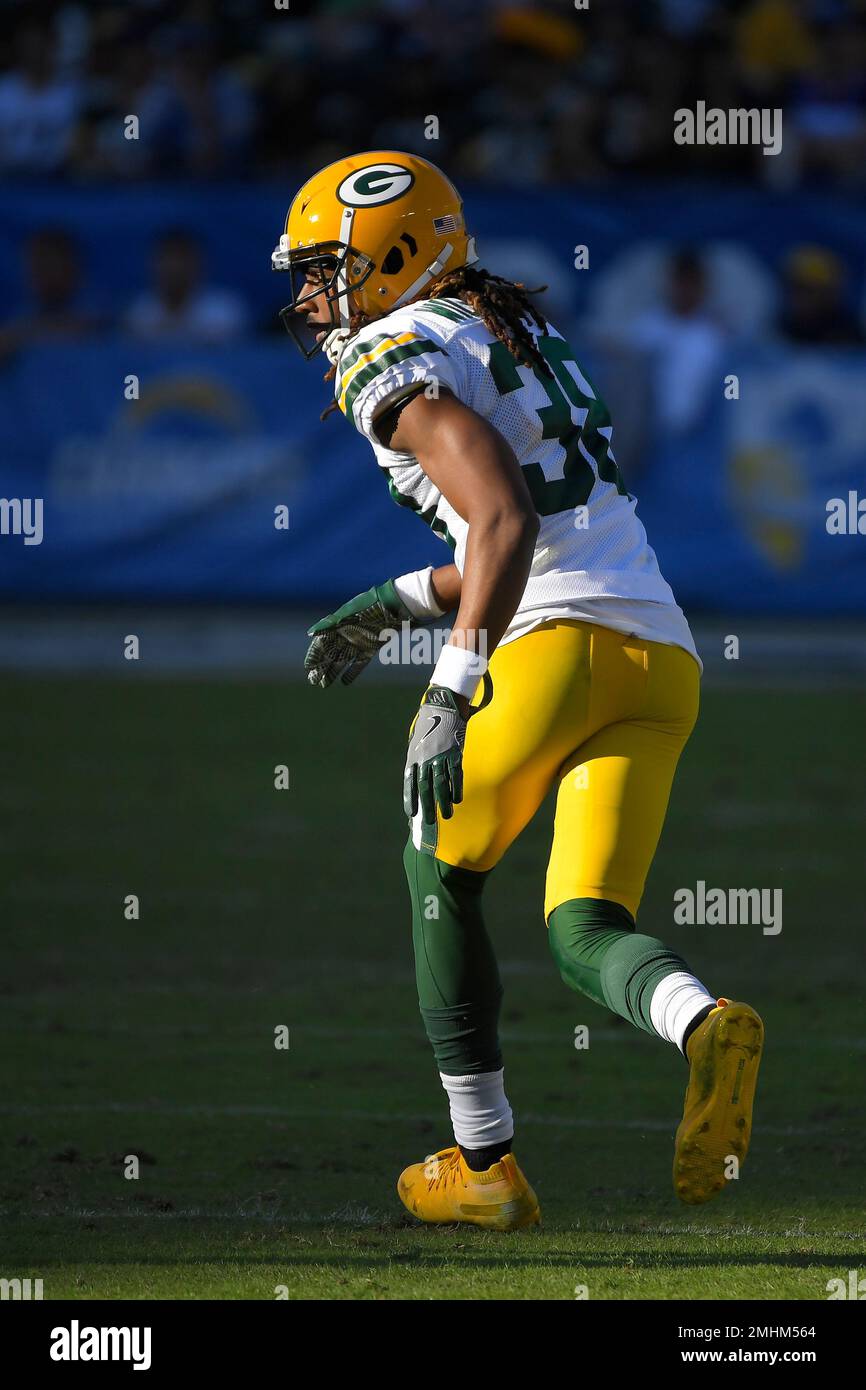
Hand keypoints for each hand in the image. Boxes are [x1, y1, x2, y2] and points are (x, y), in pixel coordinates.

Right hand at [304, 580, 410, 688]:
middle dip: (321, 667)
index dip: (314, 655)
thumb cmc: (369, 607)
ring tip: (324, 685)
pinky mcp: (370, 650)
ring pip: (342, 661)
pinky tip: (344, 682)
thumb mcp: (347, 615)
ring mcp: (357, 644)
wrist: (393, 608)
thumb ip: (328, 624)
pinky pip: (358, 664)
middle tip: (313, 681)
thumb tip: (310, 634)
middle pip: (330, 655)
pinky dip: (351, 673)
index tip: (308, 667)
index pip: (322, 643)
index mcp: (337, 627)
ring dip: (333, 672)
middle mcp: (345, 636)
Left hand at [403, 685, 468, 822]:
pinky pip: (455, 774)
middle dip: (427, 806)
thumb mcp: (416, 743)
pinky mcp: (454, 752)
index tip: (411, 815)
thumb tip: (416, 782)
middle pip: (425, 787)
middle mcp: (425, 758)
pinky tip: (457, 800)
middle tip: (428, 822)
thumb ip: (416, 762)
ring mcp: (440, 756)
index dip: (410, 799)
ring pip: (441, 784)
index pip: (410, 782)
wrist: (442, 707)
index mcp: (413, 757)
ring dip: (443, 802)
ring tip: (446, 816)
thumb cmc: (428, 727)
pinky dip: (456, 788)